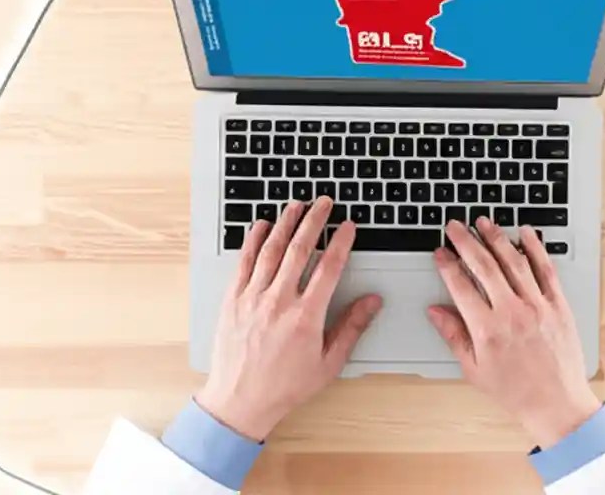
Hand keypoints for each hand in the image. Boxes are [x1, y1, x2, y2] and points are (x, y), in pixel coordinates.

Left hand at [195, 198, 381, 440]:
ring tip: (296, 206)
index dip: (341, 242)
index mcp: (305, 317)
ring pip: (271, 251)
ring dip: (285, 224)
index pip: (329, 268)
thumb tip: (372, 302)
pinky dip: (253, 241)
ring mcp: (252, 299)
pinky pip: (244, 263)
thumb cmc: (284, 386)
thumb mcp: (328, 363)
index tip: (347, 227)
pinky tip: (260, 226)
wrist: (241, 401)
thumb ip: (352, 327)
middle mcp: (278, 302)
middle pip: (299, 250)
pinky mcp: (232, 300)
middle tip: (323, 203)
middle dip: (313, 221)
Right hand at [428, 218, 600, 448]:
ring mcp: (537, 306)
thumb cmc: (515, 391)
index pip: (461, 286)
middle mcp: (512, 313)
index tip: (440, 253)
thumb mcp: (474, 369)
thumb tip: (436, 311)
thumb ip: (454, 335)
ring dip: (496, 238)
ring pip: (514, 262)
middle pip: (484, 266)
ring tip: (484, 222)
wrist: (556, 403)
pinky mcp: (558, 305)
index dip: (447, 265)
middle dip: (466, 242)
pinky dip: (535, 248)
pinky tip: (525, 233)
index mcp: (487, 329)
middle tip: (455, 226)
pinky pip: (546, 269)